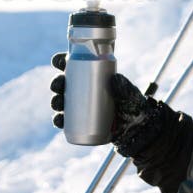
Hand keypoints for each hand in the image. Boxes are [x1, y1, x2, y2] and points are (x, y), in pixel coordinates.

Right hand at [49, 53, 164, 156]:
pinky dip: (58, 121)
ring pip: (62, 101)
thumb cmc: (133, 106)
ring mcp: (81, 107)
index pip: (75, 65)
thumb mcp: (130, 95)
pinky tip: (58, 120)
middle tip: (58, 85)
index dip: (62, 61)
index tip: (58, 61)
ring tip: (58, 103)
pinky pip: (65, 121)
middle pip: (64, 83)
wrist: (137, 130)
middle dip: (56, 82)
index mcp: (93, 75)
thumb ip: (125, 87)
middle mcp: (84, 89)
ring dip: (55, 101)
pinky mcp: (80, 123)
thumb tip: (115, 78)